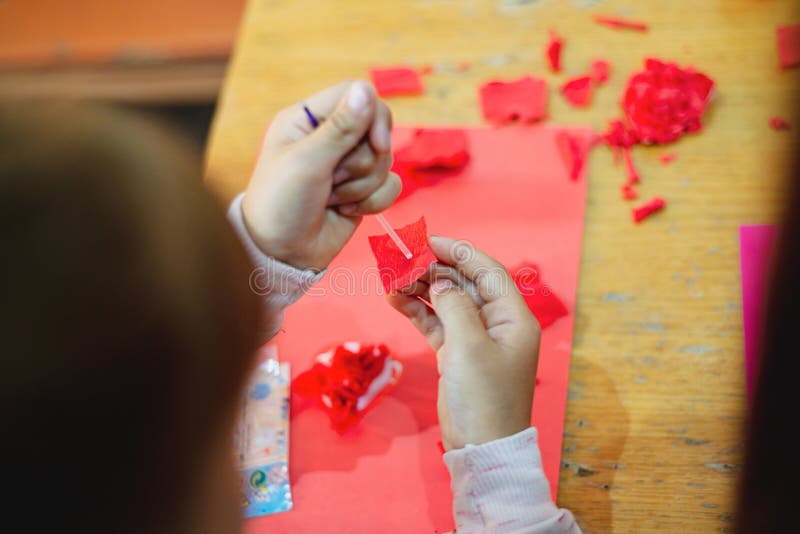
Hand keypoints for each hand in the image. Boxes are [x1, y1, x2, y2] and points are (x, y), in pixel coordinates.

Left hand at [242, 81, 400, 270]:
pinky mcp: (362, 190)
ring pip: (385, 161)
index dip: (373, 116)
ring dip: (362, 186)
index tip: (377, 143)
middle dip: (361, 162)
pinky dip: (373, 202)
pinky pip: (391, 186)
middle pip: (376, 130)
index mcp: (308, 119)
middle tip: (332, 181)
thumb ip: (340, 128)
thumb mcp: (307, 162)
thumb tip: (366, 89)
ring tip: (332, 199)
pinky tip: (347, 211)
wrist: (282, 255)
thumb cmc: (281, 204)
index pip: (355, 95)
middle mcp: (329, 137)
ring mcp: (347, 165)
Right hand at [387, 236, 540, 450]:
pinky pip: (438, 323)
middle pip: (464, 283)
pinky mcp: (458, 354)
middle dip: (433, 270)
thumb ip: (455, 307)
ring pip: (447, 302)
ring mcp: (476, 338)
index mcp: (513, 317)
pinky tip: (395, 300)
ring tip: (392, 279)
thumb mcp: (469, 346)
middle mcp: (497, 323)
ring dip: (422, 289)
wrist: (481, 448)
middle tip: (401, 260)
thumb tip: (442, 283)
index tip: (428, 240)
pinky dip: (418, 311)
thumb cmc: (484, 397)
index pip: (487, 271)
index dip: (458, 252)